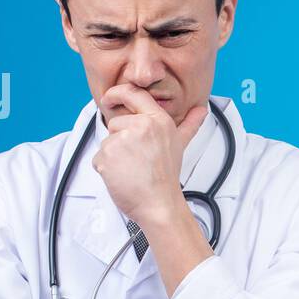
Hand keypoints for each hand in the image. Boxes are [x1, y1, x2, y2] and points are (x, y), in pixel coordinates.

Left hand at [92, 83, 208, 226]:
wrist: (159, 204)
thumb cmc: (166, 178)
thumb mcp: (179, 145)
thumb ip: (189, 124)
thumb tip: (201, 110)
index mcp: (157, 120)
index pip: (133, 93)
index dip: (117, 93)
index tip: (109, 98)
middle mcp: (141, 126)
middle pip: (116, 123)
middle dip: (121, 141)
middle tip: (137, 159)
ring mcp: (122, 140)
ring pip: (107, 142)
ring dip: (114, 157)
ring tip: (131, 169)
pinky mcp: (107, 155)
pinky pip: (98, 157)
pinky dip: (106, 169)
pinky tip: (122, 175)